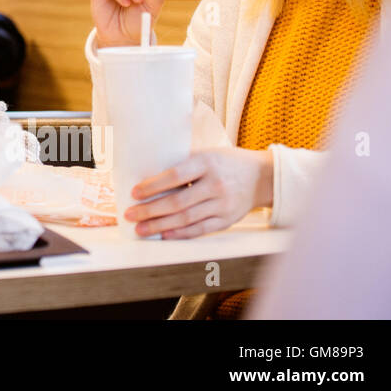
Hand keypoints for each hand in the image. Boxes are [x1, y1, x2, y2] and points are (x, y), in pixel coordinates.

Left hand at [123, 147, 272, 237]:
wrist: (261, 177)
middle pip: (178, 202)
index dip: (153, 185)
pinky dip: (181, 234)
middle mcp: (216, 185)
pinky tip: (164, 236)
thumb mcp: (205, 154)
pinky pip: (201, 230)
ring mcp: (223, 205)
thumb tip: (146, 172)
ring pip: (187, 219)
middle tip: (129, 214)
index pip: (175, 175)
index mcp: (207, 163)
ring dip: (160, 226)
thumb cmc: (224, 162)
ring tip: (140, 229)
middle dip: (150, 210)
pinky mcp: (227, 220)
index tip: (134, 192)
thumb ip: (182, 163)